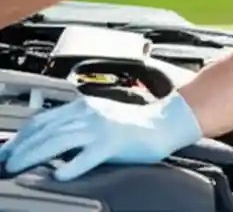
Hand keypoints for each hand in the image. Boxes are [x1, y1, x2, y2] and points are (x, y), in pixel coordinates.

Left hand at [0, 93, 203, 180]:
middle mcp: (88, 113)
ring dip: (34, 156)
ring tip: (18, 168)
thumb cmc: (133, 124)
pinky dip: (71, 167)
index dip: (20, 137)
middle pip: (44, 130)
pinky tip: (59, 176)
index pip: (41, 120)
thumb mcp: (99, 117)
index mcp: (82, 106)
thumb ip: (75, 124)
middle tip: (5, 163)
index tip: (6, 151)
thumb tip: (45, 141)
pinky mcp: (114, 142)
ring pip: (58, 141)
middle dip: (20, 148)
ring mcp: (101, 127)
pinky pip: (87, 156)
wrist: (166, 122)